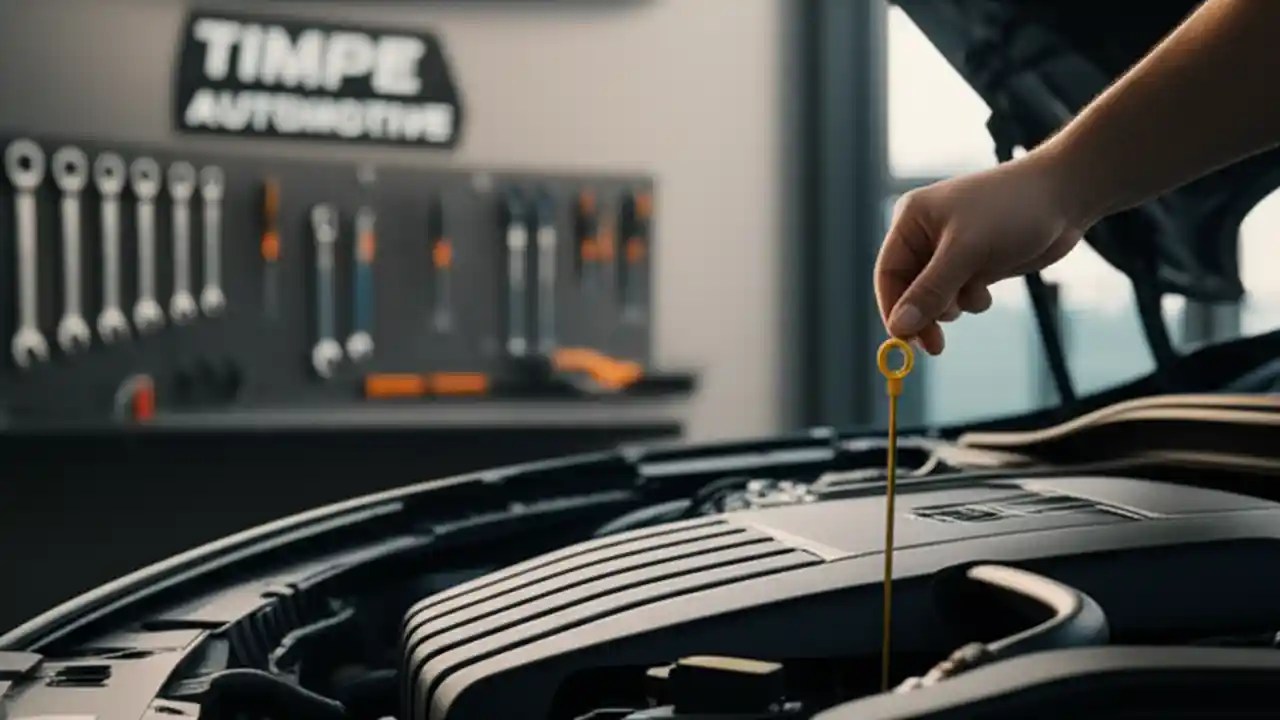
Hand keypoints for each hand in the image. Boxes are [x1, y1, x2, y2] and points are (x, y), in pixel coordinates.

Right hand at [874, 154, 1090, 354]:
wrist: (1066, 196)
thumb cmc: (1012, 210)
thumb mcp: (967, 252)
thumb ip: (930, 291)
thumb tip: (898, 328)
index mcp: (912, 221)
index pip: (888, 273)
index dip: (893, 308)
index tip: (903, 340)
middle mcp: (926, 236)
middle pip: (908, 290)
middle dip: (924, 314)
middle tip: (935, 347)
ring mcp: (951, 251)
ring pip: (936, 297)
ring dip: (953, 305)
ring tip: (976, 292)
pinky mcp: (975, 263)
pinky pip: (960, 296)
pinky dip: (971, 299)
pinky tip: (988, 289)